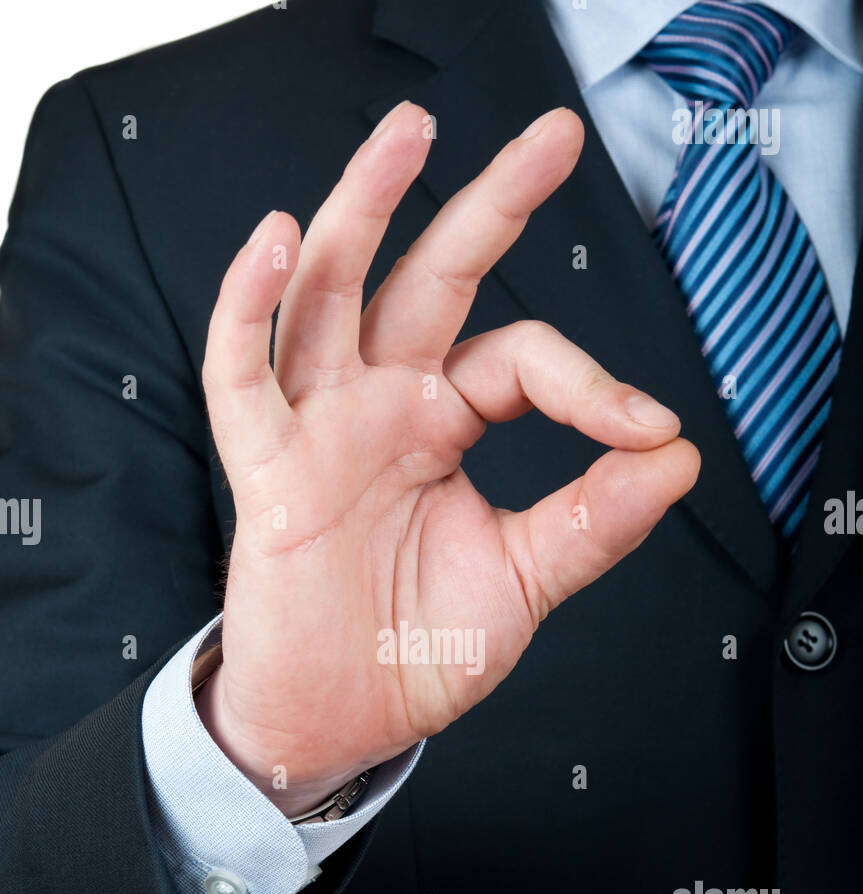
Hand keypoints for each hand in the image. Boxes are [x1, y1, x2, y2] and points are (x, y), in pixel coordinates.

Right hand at [199, 103, 698, 814]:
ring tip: (405, 134)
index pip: (519, 359)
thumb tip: (678, 456)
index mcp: (446, 426)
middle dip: (489, 205)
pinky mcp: (267, 469)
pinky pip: (243, 374)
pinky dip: (249, 307)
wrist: (344, 721)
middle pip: (432, 279)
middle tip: (553, 138)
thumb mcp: (526, 580)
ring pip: (332, 294)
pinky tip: (275, 243)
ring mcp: (321, 429)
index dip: (588, 381)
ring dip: (362, 210)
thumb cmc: (415, 650)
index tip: (645, 430)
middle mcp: (384, 408)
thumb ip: (595, 518)